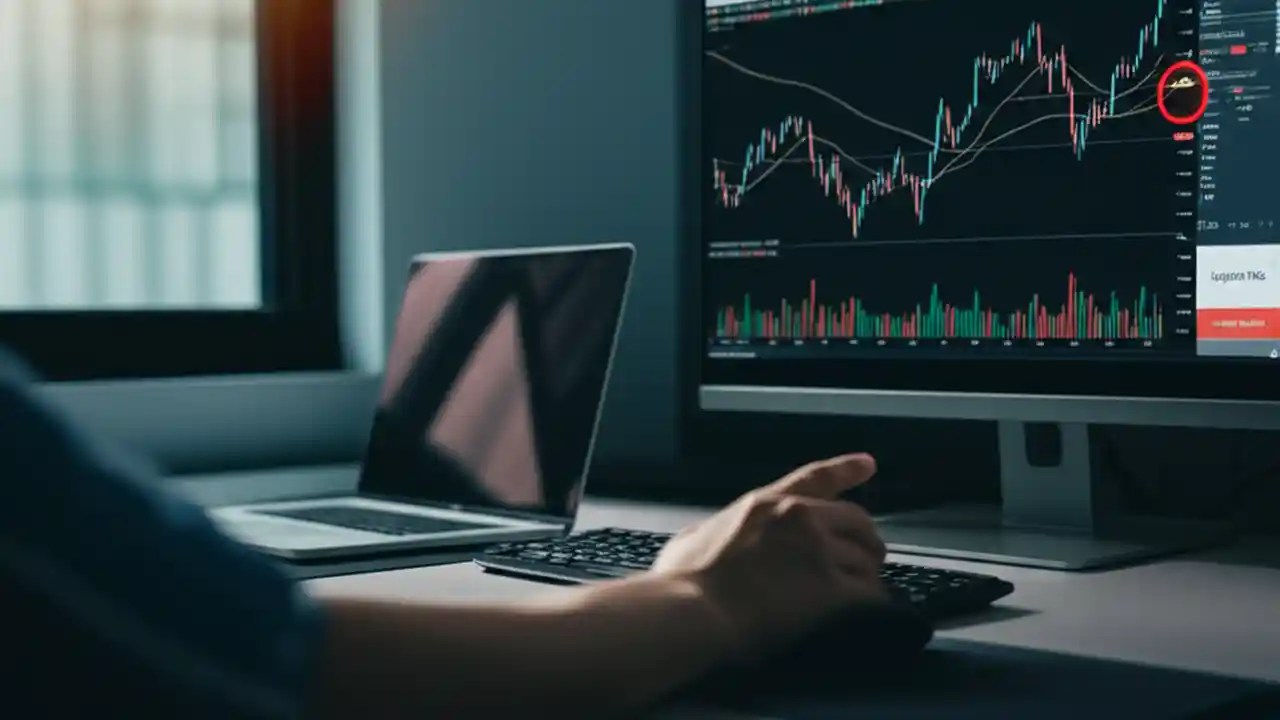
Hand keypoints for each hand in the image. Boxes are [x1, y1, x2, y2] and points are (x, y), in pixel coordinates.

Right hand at [651, 454, 887, 660]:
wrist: (692, 613)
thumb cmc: (681, 582)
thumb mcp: (691, 539)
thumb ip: (714, 531)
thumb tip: (710, 537)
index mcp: (764, 504)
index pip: (815, 478)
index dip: (845, 469)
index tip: (867, 465)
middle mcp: (799, 520)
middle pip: (856, 520)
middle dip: (863, 541)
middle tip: (864, 561)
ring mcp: (817, 552)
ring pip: (866, 559)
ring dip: (865, 577)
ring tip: (860, 595)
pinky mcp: (830, 590)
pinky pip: (869, 594)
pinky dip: (870, 604)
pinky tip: (864, 615)